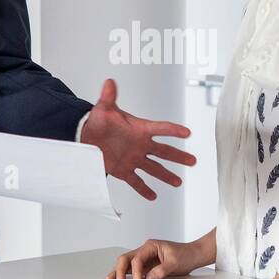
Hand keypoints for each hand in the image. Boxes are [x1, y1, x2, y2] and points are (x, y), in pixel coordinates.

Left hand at [80, 79, 196, 199]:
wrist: (87, 137)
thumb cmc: (99, 121)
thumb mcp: (103, 109)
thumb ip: (108, 97)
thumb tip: (109, 82)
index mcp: (139, 129)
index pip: (160, 128)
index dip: (173, 130)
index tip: (187, 132)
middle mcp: (140, 145)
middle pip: (164, 151)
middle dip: (178, 156)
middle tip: (192, 160)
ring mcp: (134, 159)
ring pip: (154, 168)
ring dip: (166, 175)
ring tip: (177, 182)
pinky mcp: (124, 170)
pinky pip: (136, 181)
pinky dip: (144, 189)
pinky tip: (153, 196)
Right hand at [105, 238, 203, 278]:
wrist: (194, 255)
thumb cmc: (186, 255)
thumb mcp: (175, 263)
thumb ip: (161, 270)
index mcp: (151, 246)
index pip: (137, 259)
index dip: (136, 272)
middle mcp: (145, 251)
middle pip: (126, 259)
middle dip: (120, 271)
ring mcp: (145, 259)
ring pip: (127, 264)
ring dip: (118, 272)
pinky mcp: (147, 266)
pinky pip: (133, 270)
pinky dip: (126, 275)